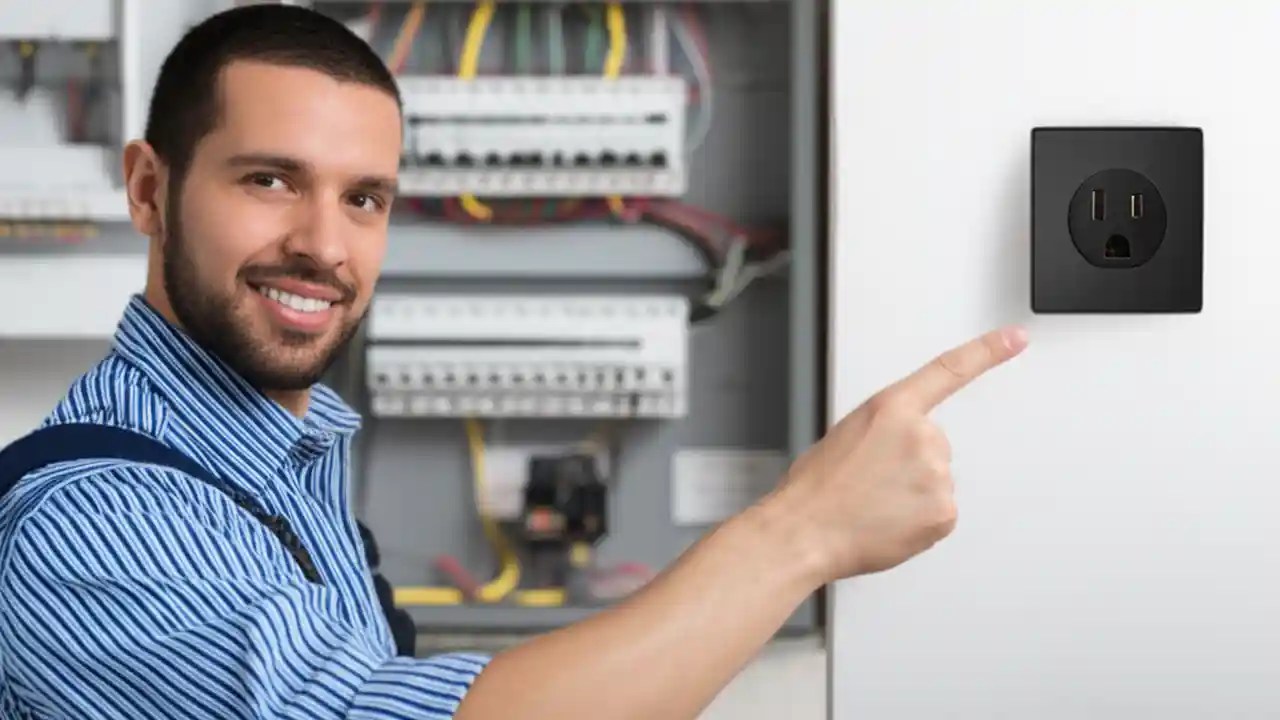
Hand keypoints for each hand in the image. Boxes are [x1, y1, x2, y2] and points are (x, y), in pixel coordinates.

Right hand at [766, 325, 1028, 583]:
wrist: (807, 532)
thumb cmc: (816, 489)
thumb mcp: (844, 435)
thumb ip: (883, 431)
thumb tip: (896, 450)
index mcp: (892, 408)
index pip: (949, 370)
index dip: (988, 351)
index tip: (1016, 338)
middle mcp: (921, 435)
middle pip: (933, 445)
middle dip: (907, 463)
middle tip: (871, 480)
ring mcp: (937, 474)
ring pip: (935, 481)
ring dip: (911, 494)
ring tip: (873, 503)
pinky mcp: (945, 511)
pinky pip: (939, 512)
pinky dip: (918, 520)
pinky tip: (888, 521)